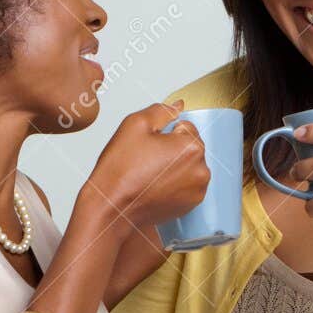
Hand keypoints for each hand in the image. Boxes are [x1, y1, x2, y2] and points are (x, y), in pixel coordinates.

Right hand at [84, 100, 210, 231]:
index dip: (164, 132)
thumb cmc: (120, 170)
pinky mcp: (190, 205)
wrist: (112, 207)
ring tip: (149, 175)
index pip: (185, 126)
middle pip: (189, 147)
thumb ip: (162, 110)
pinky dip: (174, 183)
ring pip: (188, 166)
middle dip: (171, 149)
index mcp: (191, 147)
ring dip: (174, 166)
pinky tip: (154, 187)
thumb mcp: (135, 125)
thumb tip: (178, 105)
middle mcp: (201, 170)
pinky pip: (186, 184)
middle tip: (146, 161)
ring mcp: (197, 190)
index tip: (148, 145)